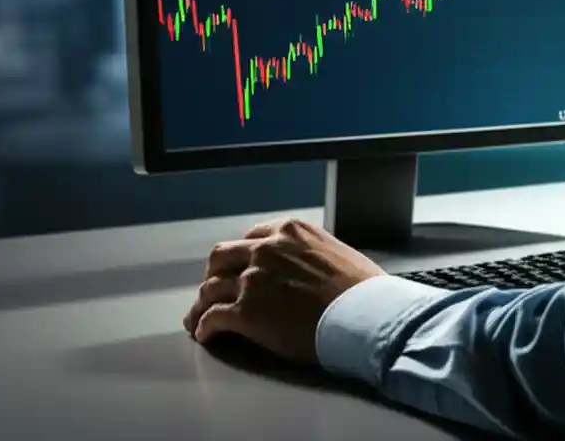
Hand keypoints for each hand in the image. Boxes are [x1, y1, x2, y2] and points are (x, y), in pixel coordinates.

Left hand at [184, 217, 386, 363]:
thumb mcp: (337, 253)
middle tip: (215, 290)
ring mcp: (252, 280)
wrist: (366, 314)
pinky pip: (211, 318)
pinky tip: (206, 334)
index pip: (252, 237)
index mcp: (290, 231)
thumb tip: (308, 270)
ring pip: (209, 288)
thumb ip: (311, 254)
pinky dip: (204, 327)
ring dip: (201, 304)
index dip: (243, 256)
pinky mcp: (245, 312)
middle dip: (216, 274)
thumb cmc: (363, 290)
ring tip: (198, 318)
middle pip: (221, 257)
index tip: (241, 269)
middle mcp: (265, 249)